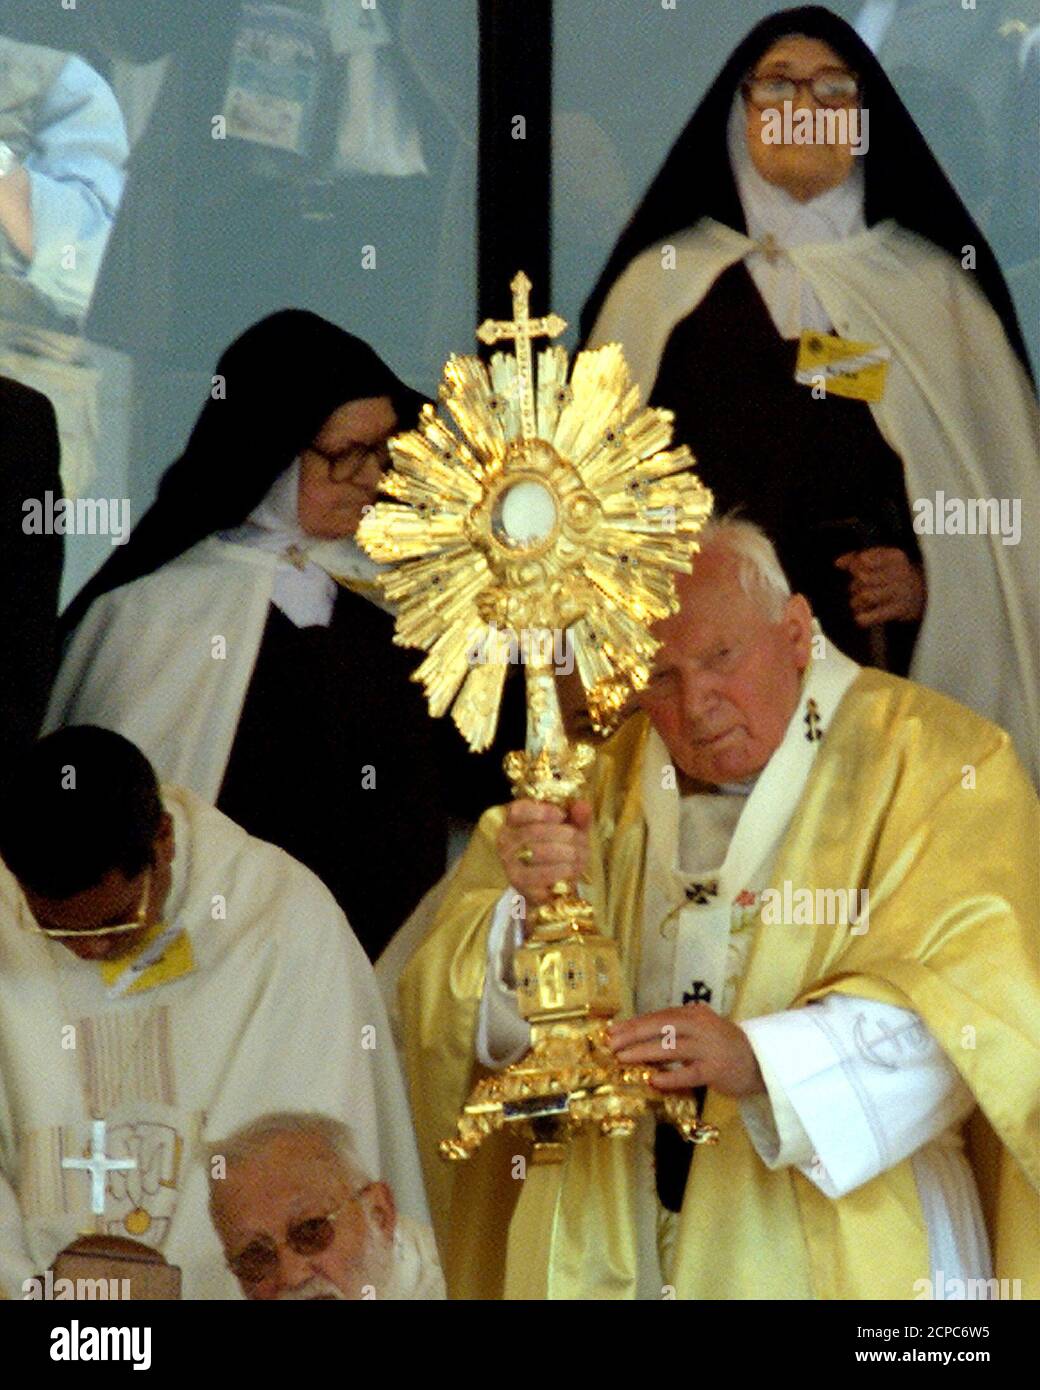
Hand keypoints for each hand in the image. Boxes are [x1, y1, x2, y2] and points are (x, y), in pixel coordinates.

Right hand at [496, 799, 591, 914]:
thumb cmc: (558, 849)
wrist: (550, 886)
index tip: (562, 815)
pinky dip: (563, 871)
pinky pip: (543, 876)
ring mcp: (511, 865)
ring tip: (581, 855)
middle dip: (564, 834)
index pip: (518, 811)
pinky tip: (573, 869)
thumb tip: (582, 806)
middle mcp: (506, 843)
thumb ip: (576, 816)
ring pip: (539, 853)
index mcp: (513, 822)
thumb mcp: (569, 828)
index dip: (542, 811)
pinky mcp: (521, 885)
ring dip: (567, 853)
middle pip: (534, 831)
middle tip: (581, 838)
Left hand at [608, 1003, 764, 1097]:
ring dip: (644, 1053)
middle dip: (633, 1035)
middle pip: (661, 1027)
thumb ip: (676, 1030)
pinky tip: (653, 1080)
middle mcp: (701, 1026)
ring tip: (623, 1059)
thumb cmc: (722, 1046)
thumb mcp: (700, 1029)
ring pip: (670, 1048)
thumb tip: (637, 1036)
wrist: (759, 1062)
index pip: (658, 1016)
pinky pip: (689, 1073)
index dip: (634, 1024)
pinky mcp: (716, 1069)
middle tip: (611, 1045)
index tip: (612, 1032)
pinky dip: (670, 1076)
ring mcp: (709, 1047)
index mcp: (694, 1013)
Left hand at [835, 547, 925, 624]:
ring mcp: (901, 592)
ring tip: (858, 603)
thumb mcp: (881, 560)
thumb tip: (838, 563)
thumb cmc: (893, 574)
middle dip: (854, 585)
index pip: (864, 559)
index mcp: (895, 557)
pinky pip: (874, 616)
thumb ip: (857, 559)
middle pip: (863, 578)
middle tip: (856, 589)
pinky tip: (861, 616)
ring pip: (866, 596)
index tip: (855, 571)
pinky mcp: (899, 610)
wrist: (922, 593)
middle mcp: (900, 572)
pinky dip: (863, 617)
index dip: (854, 566)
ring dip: (856, 601)